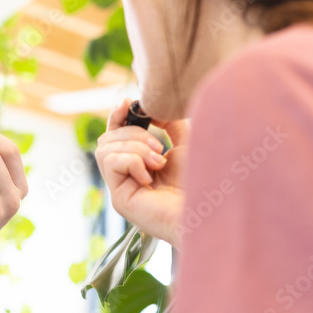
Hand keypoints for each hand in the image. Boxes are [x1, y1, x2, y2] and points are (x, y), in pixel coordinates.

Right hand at [95, 99, 189, 247]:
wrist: (207, 209)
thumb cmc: (199, 179)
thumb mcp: (184, 140)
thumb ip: (167, 122)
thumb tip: (148, 106)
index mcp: (137, 164)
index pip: (114, 135)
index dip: (117, 116)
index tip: (127, 103)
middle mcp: (125, 177)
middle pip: (107, 138)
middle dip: (133, 133)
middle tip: (159, 148)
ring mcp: (120, 188)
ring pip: (105, 148)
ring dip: (134, 147)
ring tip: (158, 162)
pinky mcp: (119, 199)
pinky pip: (111, 163)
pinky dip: (132, 161)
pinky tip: (150, 177)